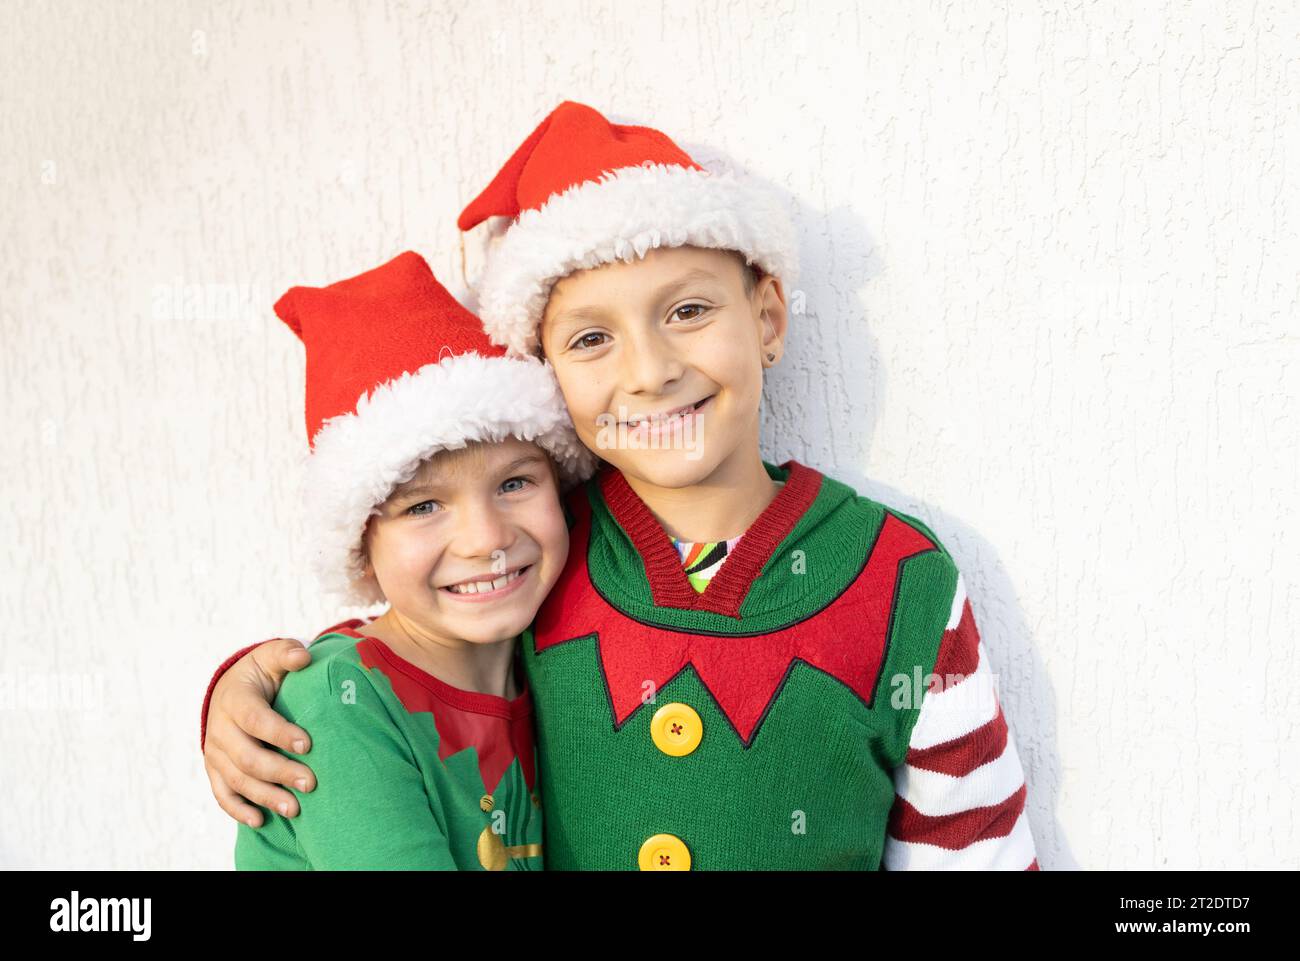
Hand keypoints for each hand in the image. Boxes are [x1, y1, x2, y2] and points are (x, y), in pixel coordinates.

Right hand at [203, 638, 314, 826]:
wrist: (232, 689)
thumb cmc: (261, 674)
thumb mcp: (271, 657)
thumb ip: (287, 653)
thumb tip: (303, 657)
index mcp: (235, 699)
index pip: (256, 719)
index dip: (279, 733)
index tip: (308, 744)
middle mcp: (220, 728)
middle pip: (247, 756)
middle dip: (279, 772)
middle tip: (311, 783)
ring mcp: (216, 752)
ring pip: (237, 780)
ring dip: (265, 796)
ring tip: (295, 809)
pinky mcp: (215, 769)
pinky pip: (223, 794)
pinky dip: (239, 810)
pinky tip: (261, 821)